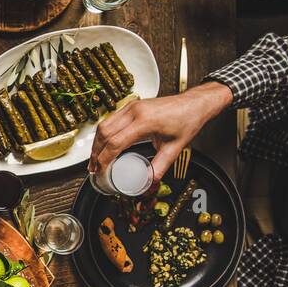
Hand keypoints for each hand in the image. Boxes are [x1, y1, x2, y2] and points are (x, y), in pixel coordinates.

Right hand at [89, 84, 230, 180]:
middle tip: (93, 169)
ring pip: (104, 124)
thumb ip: (159, 167)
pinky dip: (103, 134)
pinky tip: (103, 145)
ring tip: (95, 159)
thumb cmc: (187, 121)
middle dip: (95, 153)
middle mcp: (135, 111)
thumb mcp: (174, 149)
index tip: (101, 171)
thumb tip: (147, 182)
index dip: (104, 159)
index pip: (115, 142)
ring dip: (96, 143)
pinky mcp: (131, 106)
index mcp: (145, 121)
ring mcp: (131, 106)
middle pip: (104, 133)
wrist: (194, 104)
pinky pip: (110, 119)